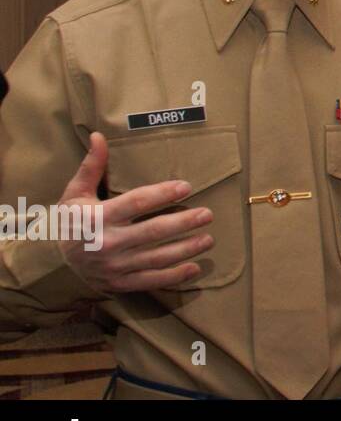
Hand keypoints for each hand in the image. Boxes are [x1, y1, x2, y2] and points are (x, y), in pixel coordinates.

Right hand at [56, 131, 214, 292]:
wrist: (52, 261)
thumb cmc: (71, 221)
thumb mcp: (75, 193)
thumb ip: (92, 166)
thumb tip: (98, 136)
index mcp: (98, 217)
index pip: (136, 203)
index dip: (162, 194)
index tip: (186, 187)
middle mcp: (107, 242)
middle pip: (153, 230)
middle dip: (184, 222)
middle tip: (207, 214)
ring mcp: (114, 266)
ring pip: (157, 257)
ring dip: (186, 248)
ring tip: (209, 238)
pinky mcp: (119, 283)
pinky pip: (151, 280)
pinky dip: (174, 276)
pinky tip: (195, 267)